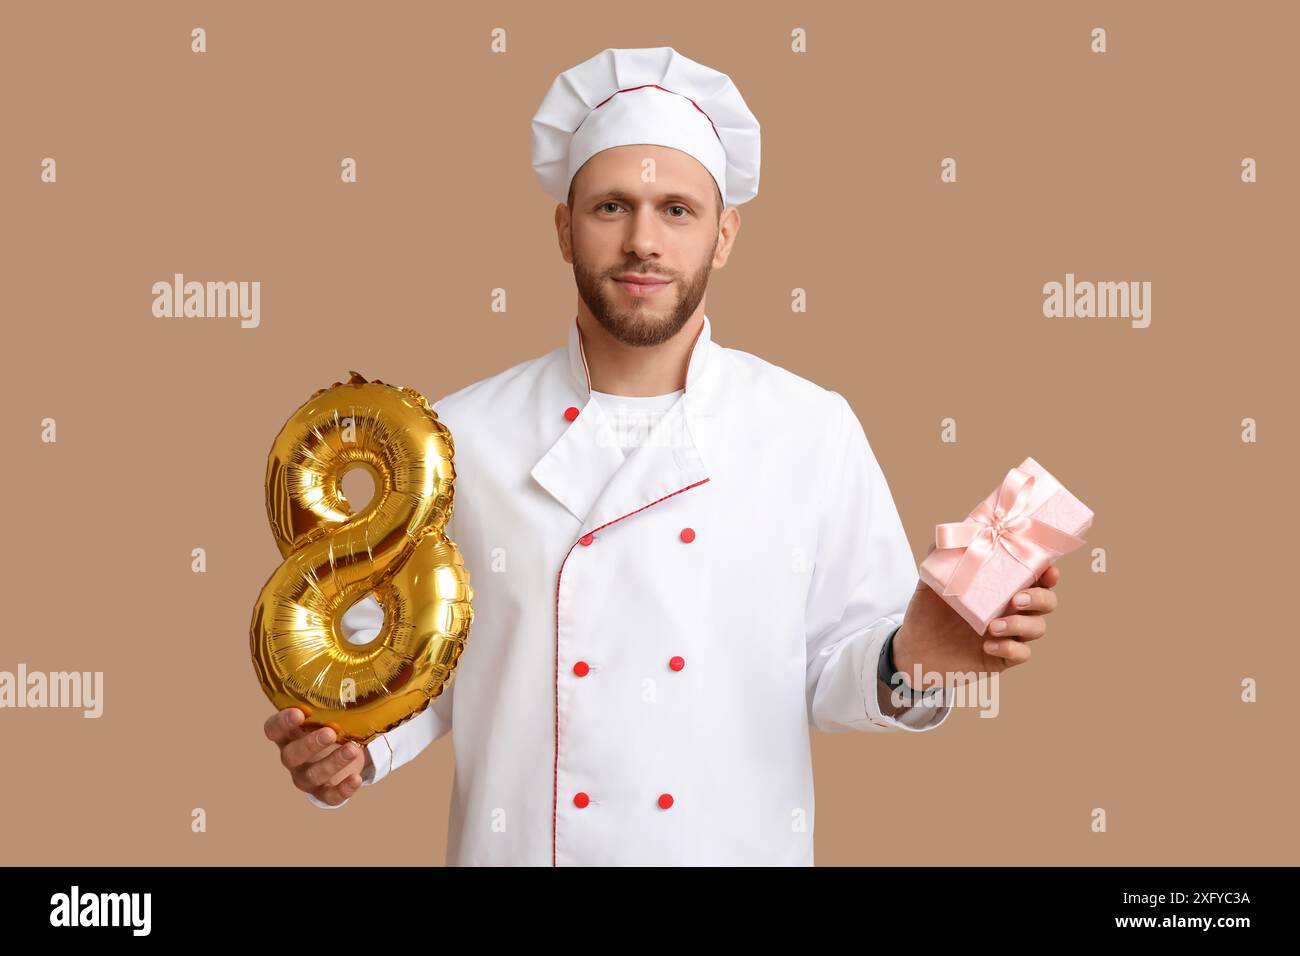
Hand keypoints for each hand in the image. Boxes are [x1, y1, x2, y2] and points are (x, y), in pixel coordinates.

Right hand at [264, 707, 365, 805]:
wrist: (343, 755)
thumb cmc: (332, 726)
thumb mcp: (327, 713)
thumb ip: (330, 699)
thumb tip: (350, 663)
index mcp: (289, 735)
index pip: (274, 729)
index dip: (282, 723)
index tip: (299, 713)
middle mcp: (293, 757)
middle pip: (292, 755)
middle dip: (310, 744)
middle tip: (330, 733)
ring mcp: (306, 777)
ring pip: (313, 775)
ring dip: (333, 763)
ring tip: (352, 749)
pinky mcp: (324, 792)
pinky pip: (330, 796)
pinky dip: (343, 790)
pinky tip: (356, 778)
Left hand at [892, 545, 1061, 688]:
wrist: (912, 648)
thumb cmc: (927, 611)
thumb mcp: (932, 581)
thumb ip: (944, 556)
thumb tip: (958, 530)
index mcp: (1001, 586)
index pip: (1036, 576)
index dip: (1048, 572)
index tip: (1048, 571)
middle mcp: (1011, 609)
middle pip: (1047, 601)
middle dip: (1040, 598)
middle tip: (1017, 599)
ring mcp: (1009, 634)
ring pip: (1037, 628)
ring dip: (1021, 624)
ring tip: (993, 626)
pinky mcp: (1002, 657)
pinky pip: (1021, 654)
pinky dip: (1009, 648)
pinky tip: (987, 646)